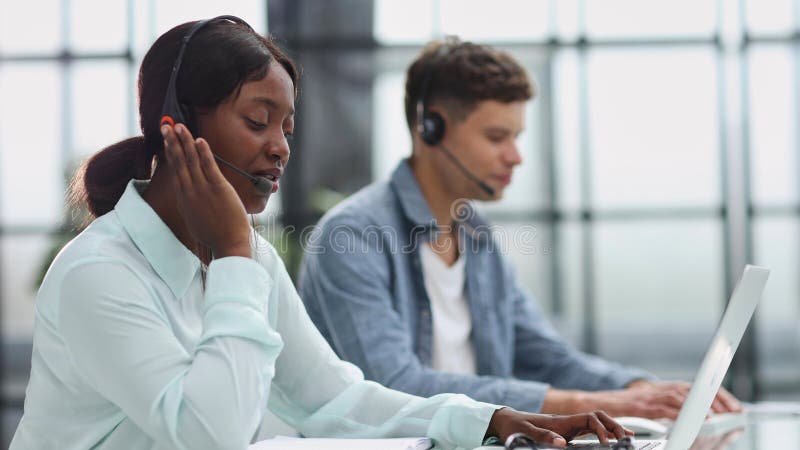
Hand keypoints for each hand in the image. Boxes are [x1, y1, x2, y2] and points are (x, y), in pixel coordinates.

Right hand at [161, 124, 251, 258]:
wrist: (228, 245)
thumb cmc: (215, 235)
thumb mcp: (195, 219)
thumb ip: (191, 205)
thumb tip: (189, 198)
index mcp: (183, 198)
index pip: (175, 170)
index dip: (170, 153)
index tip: (167, 140)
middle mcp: (189, 192)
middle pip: (178, 162)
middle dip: (172, 142)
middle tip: (166, 125)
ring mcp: (202, 189)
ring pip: (190, 161)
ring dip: (184, 141)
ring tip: (179, 126)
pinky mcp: (218, 188)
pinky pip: (209, 166)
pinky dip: (203, 152)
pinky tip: (199, 140)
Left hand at [485, 408, 632, 447]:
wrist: (505, 420)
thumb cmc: (514, 426)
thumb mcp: (525, 432)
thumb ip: (543, 437)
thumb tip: (563, 443)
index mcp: (561, 421)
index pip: (589, 419)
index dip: (601, 429)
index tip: (607, 444)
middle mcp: (568, 420)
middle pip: (598, 417)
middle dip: (614, 426)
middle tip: (626, 440)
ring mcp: (569, 424)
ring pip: (597, 421)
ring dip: (613, 427)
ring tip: (629, 438)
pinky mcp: (567, 430)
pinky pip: (590, 429)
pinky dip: (604, 432)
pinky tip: (613, 439)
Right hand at [543, 381, 741, 418]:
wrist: (595, 406)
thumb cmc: (624, 408)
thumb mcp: (649, 405)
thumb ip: (669, 407)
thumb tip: (695, 417)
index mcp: (662, 388)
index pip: (694, 387)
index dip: (716, 394)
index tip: (735, 405)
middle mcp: (657, 388)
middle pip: (692, 389)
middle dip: (715, 399)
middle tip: (734, 410)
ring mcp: (649, 395)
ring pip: (681, 396)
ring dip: (701, 405)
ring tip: (718, 416)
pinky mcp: (641, 404)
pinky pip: (664, 407)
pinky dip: (681, 413)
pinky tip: (693, 420)